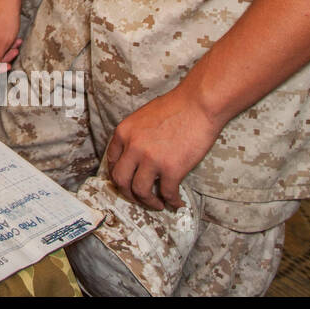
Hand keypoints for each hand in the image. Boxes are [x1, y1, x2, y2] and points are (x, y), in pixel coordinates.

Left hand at [105, 86, 223, 210]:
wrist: (198, 104)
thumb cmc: (175, 107)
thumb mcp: (143, 117)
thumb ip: (135, 135)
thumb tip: (136, 153)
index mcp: (123, 132)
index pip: (111, 160)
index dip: (117, 175)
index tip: (126, 181)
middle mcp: (133, 147)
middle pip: (120, 179)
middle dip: (128, 193)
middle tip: (138, 198)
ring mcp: (151, 159)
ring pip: (140, 191)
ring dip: (148, 202)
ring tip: (157, 204)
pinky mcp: (172, 169)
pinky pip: (167, 193)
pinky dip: (172, 201)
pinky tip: (176, 202)